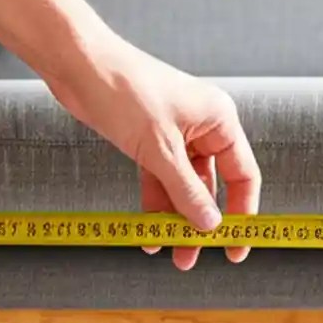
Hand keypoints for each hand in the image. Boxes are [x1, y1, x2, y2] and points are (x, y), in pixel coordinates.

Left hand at [0, 0, 262, 269]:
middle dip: (202, 223)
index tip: (234, 247)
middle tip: (195, 257)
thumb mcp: (159, 150)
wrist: (78, 64)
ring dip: (176, 219)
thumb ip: (187, 190)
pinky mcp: (149, 140)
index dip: (242, 214)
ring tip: (170, 254)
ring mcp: (175, 135)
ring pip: (184, 187)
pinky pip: (160, 180)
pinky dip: (155, 204)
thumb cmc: (125, 91)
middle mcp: (203, 128)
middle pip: (213, 186)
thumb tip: (210, 226)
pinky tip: (147, 230)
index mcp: (219, 120)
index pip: (243, 175)